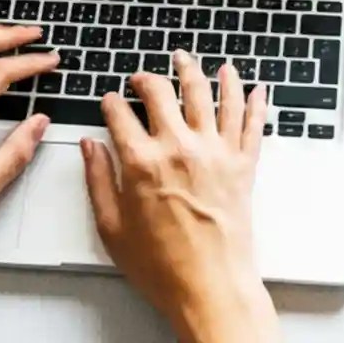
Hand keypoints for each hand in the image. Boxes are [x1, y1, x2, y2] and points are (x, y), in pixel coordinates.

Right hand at [81, 50, 279, 342]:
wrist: (211, 285)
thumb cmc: (163, 265)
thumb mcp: (112, 227)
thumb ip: (97, 180)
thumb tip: (90, 147)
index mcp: (142, 162)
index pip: (121, 114)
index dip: (112, 102)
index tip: (111, 99)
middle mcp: (181, 148)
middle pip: (164, 92)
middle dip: (149, 77)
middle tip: (144, 76)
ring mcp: (216, 152)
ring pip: (210, 95)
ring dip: (199, 72)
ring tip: (192, 59)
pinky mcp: (243, 164)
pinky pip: (251, 123)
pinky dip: (253, 102)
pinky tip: (253, 87)